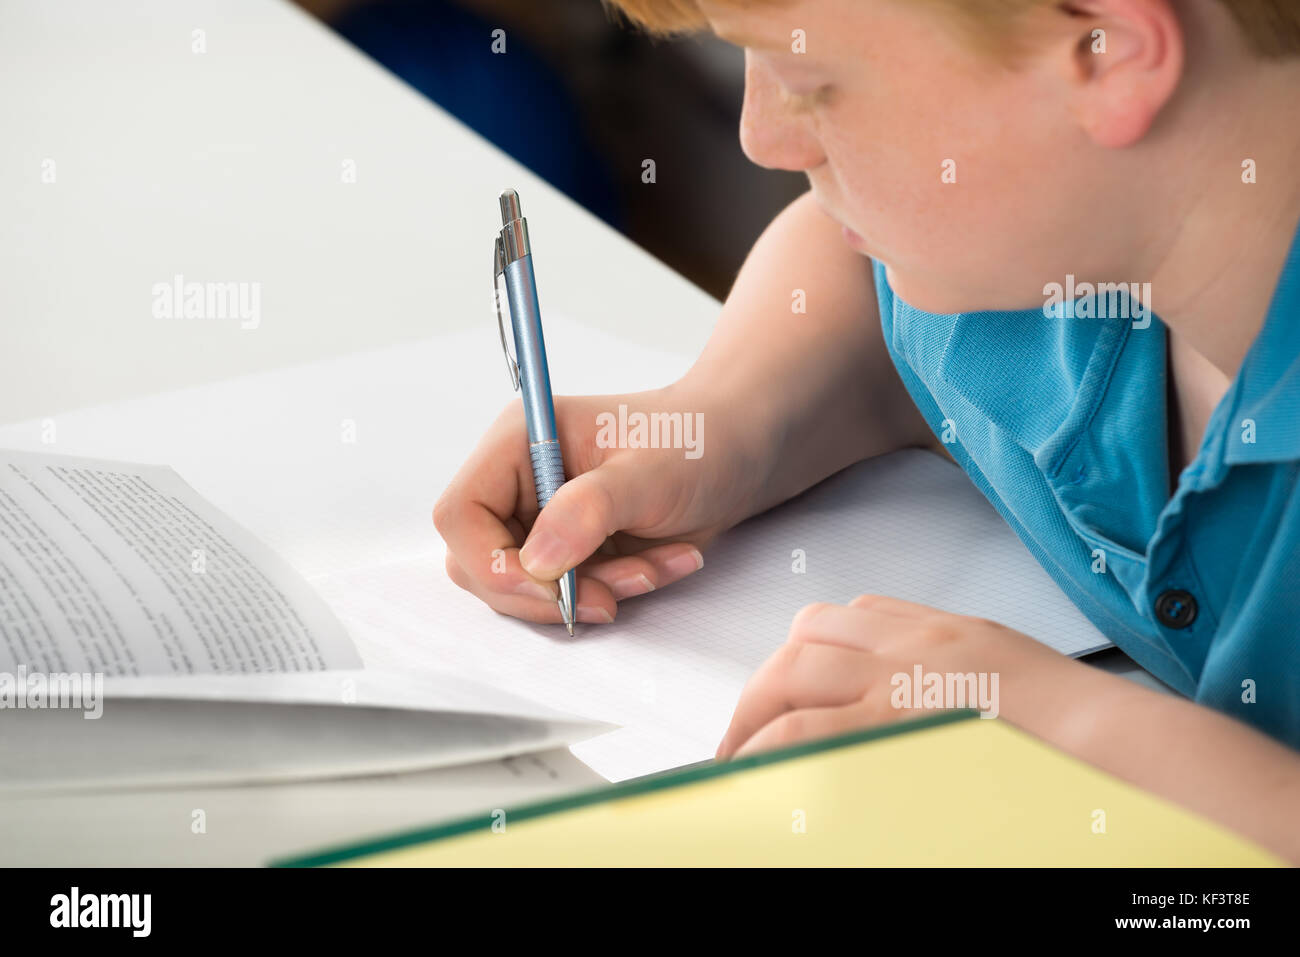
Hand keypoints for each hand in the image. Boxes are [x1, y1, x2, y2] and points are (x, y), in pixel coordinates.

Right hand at [433, 386, 768, 625]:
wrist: (739, 452)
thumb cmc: (698, 439)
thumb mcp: (651, 472)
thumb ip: (591, 509)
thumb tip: (537, 559)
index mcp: (521, 442)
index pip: (461, 514)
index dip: (492, 561)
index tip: (549, 586)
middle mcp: (521, 480)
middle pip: (481, 563)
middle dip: (549, 591)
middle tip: (611, 594)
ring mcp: (542, 518)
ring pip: (527, 589)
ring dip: (592, 594)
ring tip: (654, 566)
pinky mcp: (569, 550)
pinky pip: (568, 596)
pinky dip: (614, 593)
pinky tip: (661, 563)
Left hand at [716, 594, 1081, 757]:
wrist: (1103, 736)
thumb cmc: (1067, 715)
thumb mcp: (1000, 665)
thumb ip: (946, 664)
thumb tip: (909, 696)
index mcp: (935, 629)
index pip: (845, 618)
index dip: (804, 651)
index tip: (787, 686)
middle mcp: (908, 642)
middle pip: (806, 639)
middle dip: (764, 684)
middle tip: (745, 727)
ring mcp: (897, 677)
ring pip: (794, 671)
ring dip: (755, 712)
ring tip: (738, 753)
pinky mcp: (893, 719)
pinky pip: (810, 725)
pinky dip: (773, 742)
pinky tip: (757, 765)